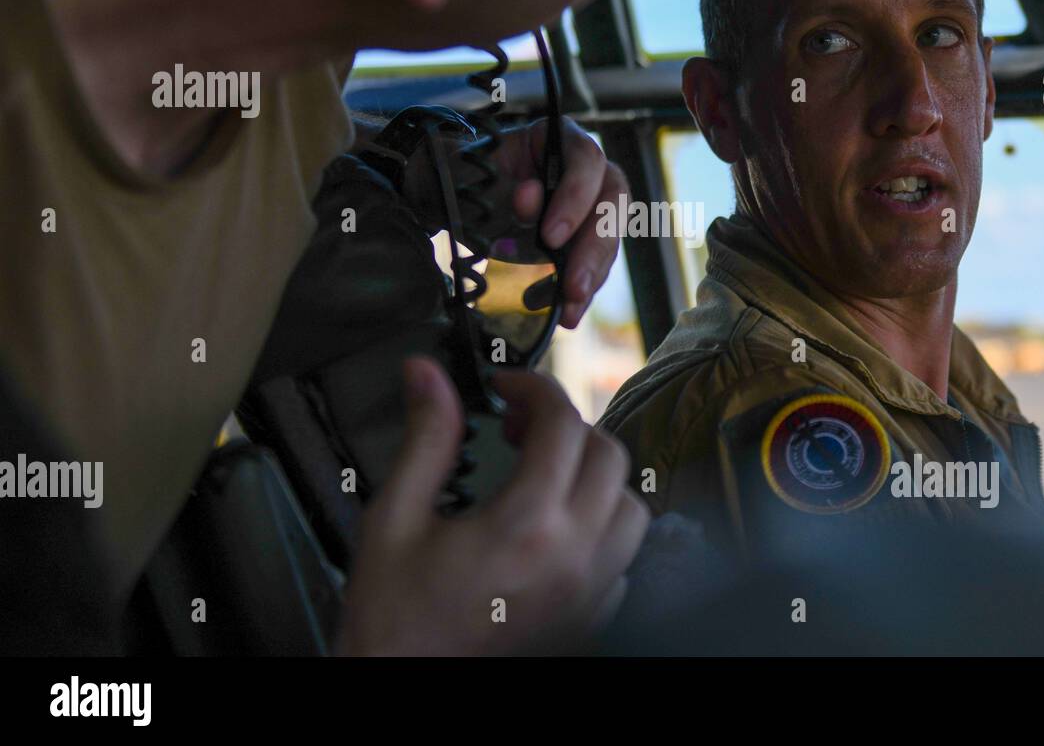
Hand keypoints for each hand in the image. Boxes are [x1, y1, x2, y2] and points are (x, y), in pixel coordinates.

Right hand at [335, 357, 649, 656]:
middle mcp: (573, 556)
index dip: (535, 389)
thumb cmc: (395, 617)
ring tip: (546, 476)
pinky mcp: (593, 618)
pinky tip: (557, 528)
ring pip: (630, 506)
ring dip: (595, 476)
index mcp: (526, 524)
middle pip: (609, 455)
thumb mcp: (396, 518)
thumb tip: (428, 376)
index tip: (506, 389)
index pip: (563, 424)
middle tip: (519, 430)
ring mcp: (591, 591)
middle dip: (566, 427)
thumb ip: (425, 439)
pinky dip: (601, 529)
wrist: (405, 686)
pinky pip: (623, 557)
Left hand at [403, 117, 627, 328]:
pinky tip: (566, 312)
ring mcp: (589, 205)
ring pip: (608, 238)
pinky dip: (581, 289)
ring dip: (592, 277)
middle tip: (574, 285)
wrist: (461, 203)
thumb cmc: (467, 180)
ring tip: (570, 309)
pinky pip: (593, 263)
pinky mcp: (584, 238)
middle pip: (611, 202)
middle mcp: (584, 170)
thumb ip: (501, 188)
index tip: (551, 237)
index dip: (576, 198)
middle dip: (595, 249)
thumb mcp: (474, 179)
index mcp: (559, 138)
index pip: (586, 160)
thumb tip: (530, 198)